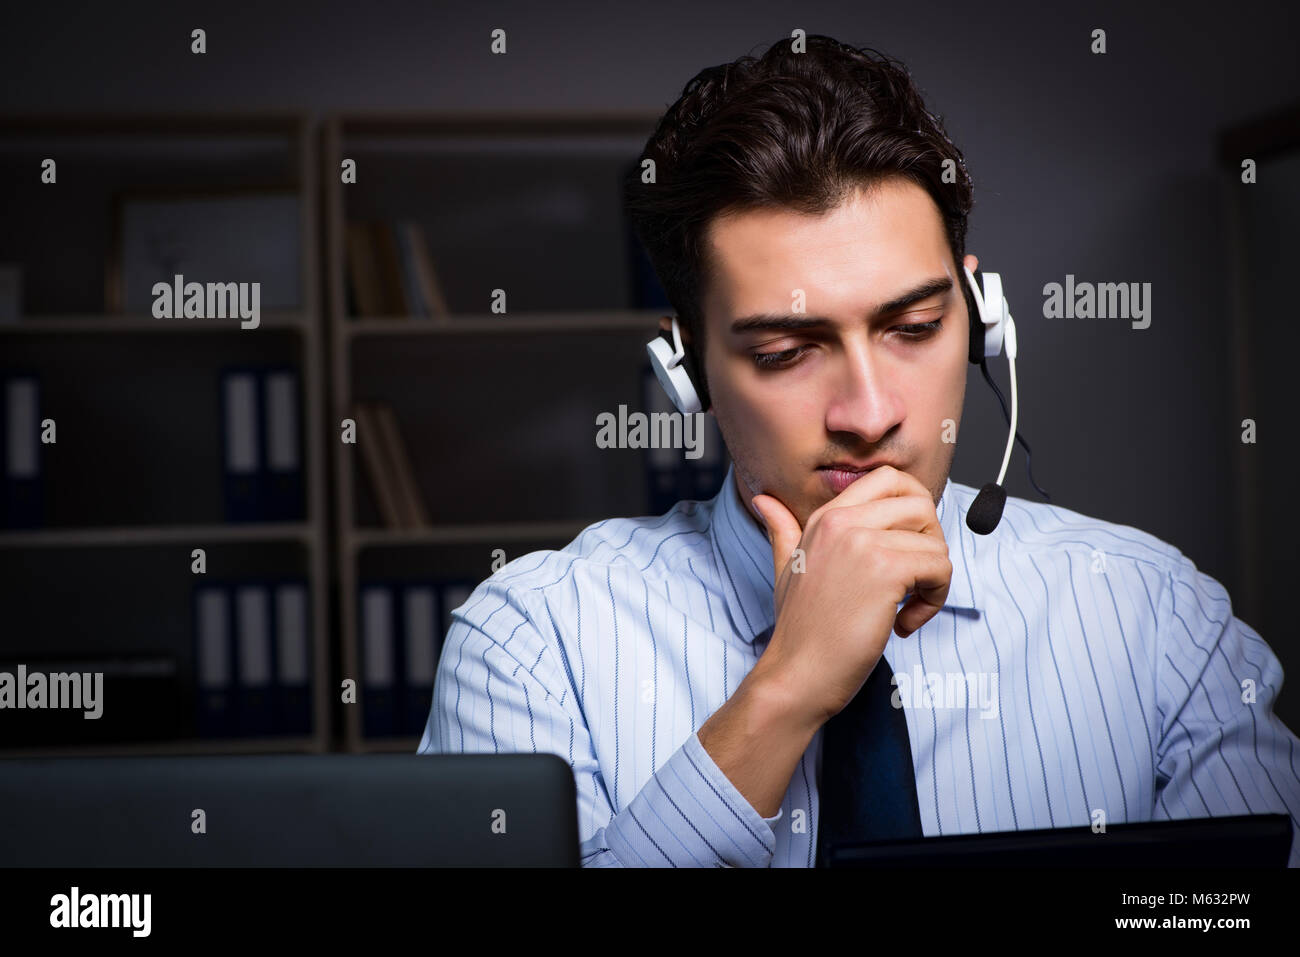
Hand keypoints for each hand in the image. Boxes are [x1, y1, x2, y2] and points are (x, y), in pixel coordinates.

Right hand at [749, 466, 951, 727]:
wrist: (797, 673)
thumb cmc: (798, 630)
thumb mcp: (786, 569)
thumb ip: (782, 530)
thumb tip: (764, 500)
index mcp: (826, 517)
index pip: (888, 478)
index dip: (914, 509)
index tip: (908, 546)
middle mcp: (844, 521)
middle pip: (920, 502)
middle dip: (931, 541)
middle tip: (915, 577)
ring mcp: (864, 543)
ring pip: (935, 540)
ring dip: (935, 577)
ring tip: (908, 607)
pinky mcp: (885, 571)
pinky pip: (939, 567)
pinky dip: (935, 599)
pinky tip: (904, 623)